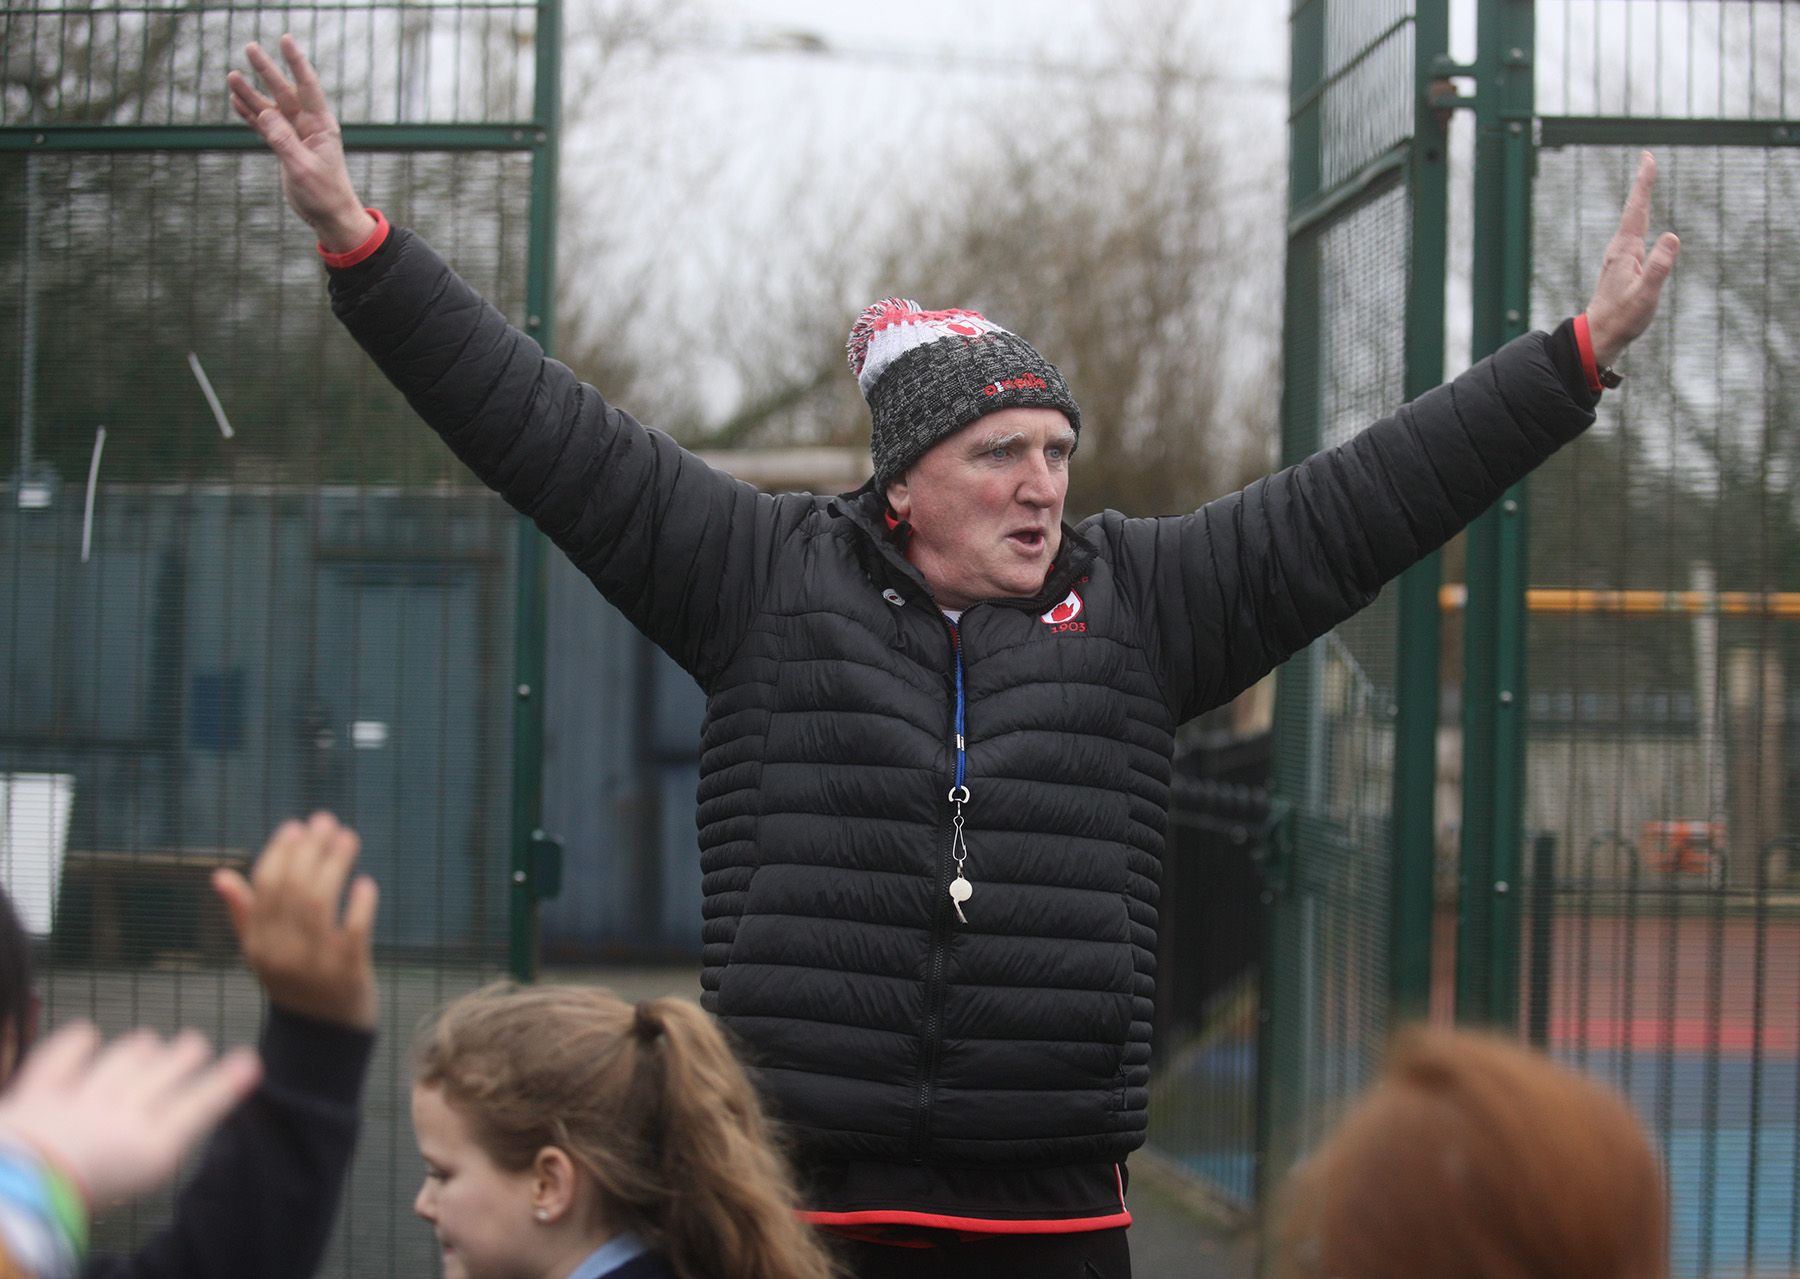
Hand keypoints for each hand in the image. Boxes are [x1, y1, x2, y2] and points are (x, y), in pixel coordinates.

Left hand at [0, 1022, 260, 1207]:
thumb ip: (162, 1141)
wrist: (16, 1196)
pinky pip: (65, 1052)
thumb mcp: (139, 1178)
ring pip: (127, 1054)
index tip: (249, 1061)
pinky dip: (79, 1042)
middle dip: (186, 1053)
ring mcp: (84, 1095)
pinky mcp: (43, 1087)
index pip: (201, 1102)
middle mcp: (126, 1112)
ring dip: (142, 1047)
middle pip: (169, 1067)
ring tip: (149, 1043)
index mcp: (155, 1145)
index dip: (227, 1079)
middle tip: (194, 1046)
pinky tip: (89, 1036)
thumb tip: (173, 1120)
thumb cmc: (77, 1205)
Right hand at [213, 813, 379, 1030]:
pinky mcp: (349, 972)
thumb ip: (244, 914)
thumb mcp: (262, 952)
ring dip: (336, 866)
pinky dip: (360, 905)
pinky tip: (366, 882)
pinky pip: (354, 933)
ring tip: (348, 837)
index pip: (265, 889)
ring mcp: (316, 964)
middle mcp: (282, 953)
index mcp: (258, 945)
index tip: (295, 826)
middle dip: (310, 850)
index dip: (279, 853)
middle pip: (294, 890)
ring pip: (321, 905)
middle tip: (326, 821)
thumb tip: (219, 875)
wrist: (323, 1033)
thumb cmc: (293, 980)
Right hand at [228, 35, 375, 251]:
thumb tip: (264, 113)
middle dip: (267, 71)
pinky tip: (236, 102)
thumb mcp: (302, 167)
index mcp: (321, 126)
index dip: (296, 62)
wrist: (330, 217)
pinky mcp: (286, 149)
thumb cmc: (324, 194)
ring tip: (232, 76)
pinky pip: (265, 127)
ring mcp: (296, 137)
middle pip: (284, 92)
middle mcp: (309, 127)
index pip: (307, 87)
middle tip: (249, 48)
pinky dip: (251, 116)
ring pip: (270, 109)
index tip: (285, 40)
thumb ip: (283, 140)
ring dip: (252, 94)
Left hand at [1584, 151, 1680, 368]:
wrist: (1599, 336)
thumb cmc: (1623, 318)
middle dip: (1642, 185)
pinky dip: (1638, 218)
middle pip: (1633, 211)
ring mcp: (1619, 258)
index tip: (1648, 159)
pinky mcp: (1621, 267)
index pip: (1637, 211)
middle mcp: (1620, 250)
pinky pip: (1632, 234)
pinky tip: (1640, 220)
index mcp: (1625, 251)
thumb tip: (1672, 236)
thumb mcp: (1645, 294)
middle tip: (1648, 159)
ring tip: (1646, 180)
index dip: (1643, 184)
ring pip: (1631, 222)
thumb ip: (1658, 267)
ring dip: (1639, 200)